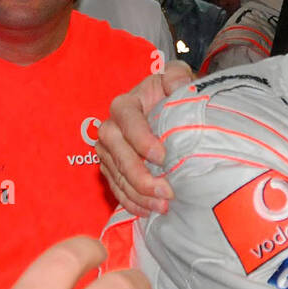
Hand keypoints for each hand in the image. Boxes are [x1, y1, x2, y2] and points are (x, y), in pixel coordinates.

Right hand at [97, 63, 193, 217]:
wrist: (174, 114)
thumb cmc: (176, 97)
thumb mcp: (179, 81)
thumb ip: (177, 77)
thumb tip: (175, 81)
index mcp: (127, 103)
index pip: (127, 119)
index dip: (141, 139)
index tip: (163, 156)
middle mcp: (111, 126)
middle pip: (116, 152)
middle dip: (139, 174)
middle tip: (165, 191)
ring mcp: (108, 150)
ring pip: (115, 174)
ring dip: (137, 193)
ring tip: (162, 205)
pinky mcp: (111, 168)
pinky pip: (115, 188)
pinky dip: (131, 202)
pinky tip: (148, 211)